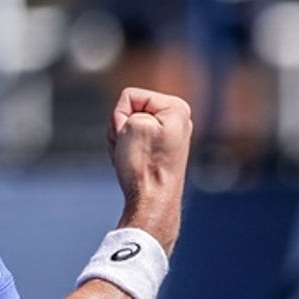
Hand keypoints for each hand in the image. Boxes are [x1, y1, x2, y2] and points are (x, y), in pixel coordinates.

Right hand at [108, 87, 190, 251]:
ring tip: (131, 158)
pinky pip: (133, 140)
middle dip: (120, 128)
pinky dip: (126, 150)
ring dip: (121, 141)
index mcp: (176, 107)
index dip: (120, 116)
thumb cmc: (143, 165)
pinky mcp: (162, 150)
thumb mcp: (131, 123)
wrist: (152, 202)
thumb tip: (133, 121)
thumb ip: (129, 108)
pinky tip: (133, 164)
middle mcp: (179, 119)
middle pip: (129, 110)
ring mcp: (170, 135)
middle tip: (130, 149)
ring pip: (128, 126)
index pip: (129, 96)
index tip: (131, 138)